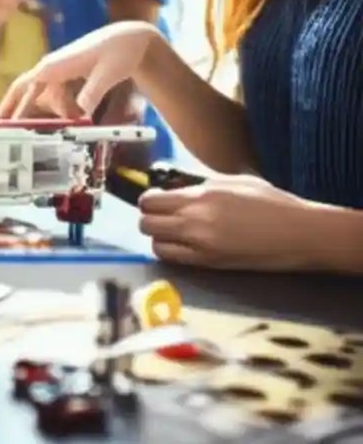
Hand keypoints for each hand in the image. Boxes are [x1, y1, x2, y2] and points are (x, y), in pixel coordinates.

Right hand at [0, 21, 162, 118]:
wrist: (130, 38)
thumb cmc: (118, 51)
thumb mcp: (107, 74)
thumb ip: (92, 93)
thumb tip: (79, 113)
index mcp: (54, 66)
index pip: (25, 87)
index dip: (12, 105)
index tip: (3, 122)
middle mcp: (52, 67)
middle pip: (27, 90)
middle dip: (15, 108)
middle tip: (3, 128)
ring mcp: (60, 71)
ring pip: (48, 97)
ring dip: (56, 113)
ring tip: (73, 124)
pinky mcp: (69, 75)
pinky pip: (59, 95)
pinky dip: (65, 108)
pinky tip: (78, 117)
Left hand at [139, 175, 326, 270]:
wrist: (300, 234)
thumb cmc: (273, 203)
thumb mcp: (235, 181)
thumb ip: (202, 184)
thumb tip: (177, 187)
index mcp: (201, 195)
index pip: (150, 200)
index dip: (148, 199)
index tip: (156, 199)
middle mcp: (194, 220)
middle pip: (146, 222)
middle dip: (149, 217)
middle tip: (161, 216)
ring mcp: (200, 245)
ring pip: (154, 242)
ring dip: (158, 236)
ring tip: (172, 232)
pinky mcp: (208, 264)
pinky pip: (171, 258)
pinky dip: (169, 251)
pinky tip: (182, 245)